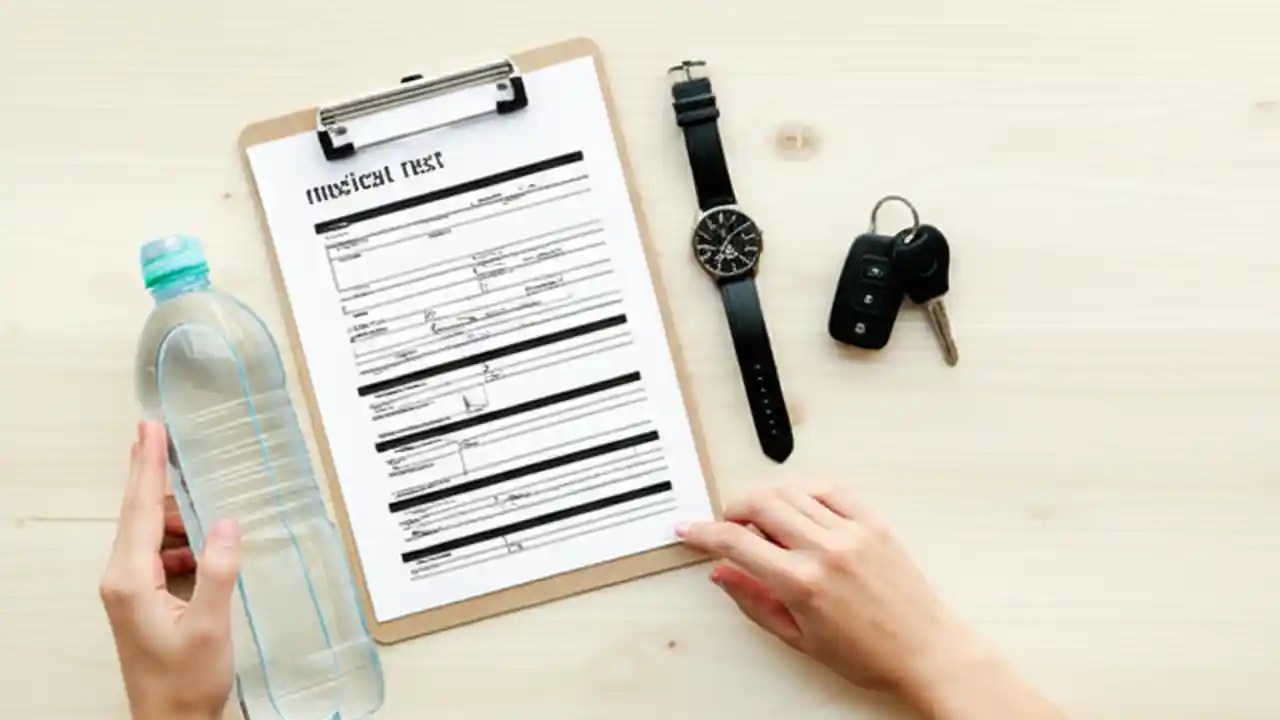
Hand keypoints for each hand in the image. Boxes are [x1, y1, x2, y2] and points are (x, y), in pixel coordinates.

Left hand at [99, 422, 241, 719]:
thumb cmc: (186, 683)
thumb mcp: (210, 625)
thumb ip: (218, 570)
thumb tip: (224, 523)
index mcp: (130, 581)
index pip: (138, 510)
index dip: (147, 466)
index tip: (150, 430)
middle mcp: (121, 580)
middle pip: (137, 514)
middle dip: (151, 474)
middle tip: (157, 434)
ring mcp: (129, 590)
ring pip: (150, 533)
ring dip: (174, 513)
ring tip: (201, 496)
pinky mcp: (141, 599)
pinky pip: (158, 553)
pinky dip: (180, 540)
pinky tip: (204, 544)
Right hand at [677, 487, 1062, 719]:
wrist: (925, 651)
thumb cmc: (869, 654)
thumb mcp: (798, 638)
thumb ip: (754, 601)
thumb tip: (723, 575)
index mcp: (801, 583)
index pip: (736, 543)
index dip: (704, 533)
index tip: (690, 530)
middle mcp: (825, 550)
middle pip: (760, 505)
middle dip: (733, 509)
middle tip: (727, 524)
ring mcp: (852, 532)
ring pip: (792, 492)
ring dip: (767, 498)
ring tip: (762, 517)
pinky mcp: (875, 523)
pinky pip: (832, 490)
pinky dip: (807, 491)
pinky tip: (800, 505)